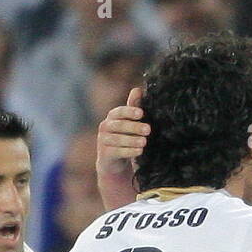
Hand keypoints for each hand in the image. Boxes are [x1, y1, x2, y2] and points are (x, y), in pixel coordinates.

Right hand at [96, 86, 148, 209]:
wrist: (114, 162)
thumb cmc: (125, 137)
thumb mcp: (130, 122)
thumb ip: (133, 107)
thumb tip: (138, 89)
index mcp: (112, 117)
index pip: (119, 112)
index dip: (129, 111)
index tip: (141, 113)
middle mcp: (105, 127)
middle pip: (119, 126)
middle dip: (134, 127)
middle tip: (148, 129)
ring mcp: (103, 141)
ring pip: (118, 139)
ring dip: (132, 140)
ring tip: (144, 142)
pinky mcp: (104, 155)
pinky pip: (116, 152)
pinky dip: (129, 151)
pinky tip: (139, 151)